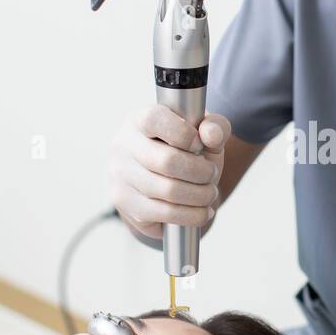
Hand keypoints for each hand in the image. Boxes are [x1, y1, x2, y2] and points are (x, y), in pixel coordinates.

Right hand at [109, 106, 230, 241]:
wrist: (160, 182)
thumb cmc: (183, 151)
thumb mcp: (203, 133)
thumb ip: (215, 126)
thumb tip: (212, 135)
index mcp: (139, 120)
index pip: (155, 120)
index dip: (184, 134)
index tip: (199, 145)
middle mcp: (123, 146)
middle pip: (167, 161)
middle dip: (201, 172)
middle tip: (211, 174)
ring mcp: (120, 177)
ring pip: (169, 191)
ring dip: (201, 196)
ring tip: (210, 193)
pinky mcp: (125, 204)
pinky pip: (165, 214)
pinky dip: (193, 215)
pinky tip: (203, 211)